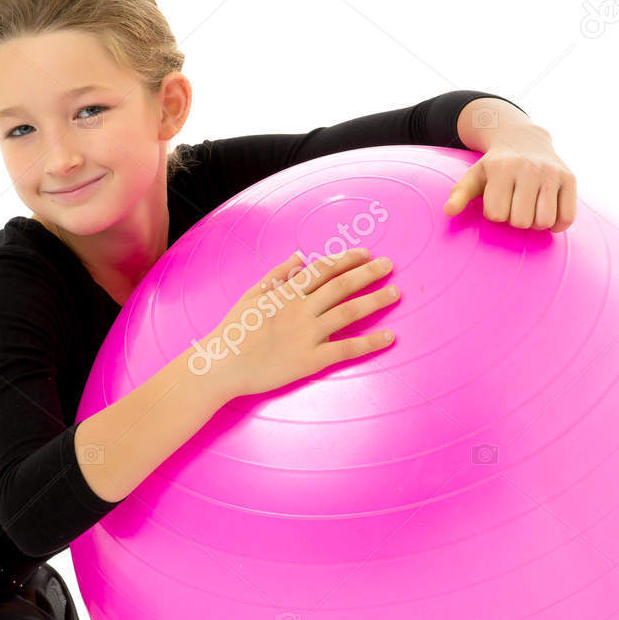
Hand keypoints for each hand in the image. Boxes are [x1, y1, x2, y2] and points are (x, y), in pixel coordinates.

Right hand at [197, 248, 397, 398]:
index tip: (365, 253)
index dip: (347, 259)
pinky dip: (370, 343)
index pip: (323, 269)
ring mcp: (307, 335)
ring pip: (348, 313)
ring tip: (396, 293)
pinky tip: (389, 337)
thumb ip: (277, 274)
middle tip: (389, 265)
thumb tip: (300, 256)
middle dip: (368, 273)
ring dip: (375, 301)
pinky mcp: (310, 360)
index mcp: (287, 293)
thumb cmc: (234, 330)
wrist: (222, 365)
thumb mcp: (252, 294)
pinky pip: (346, 349)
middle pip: (341, 286)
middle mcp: (300, 310)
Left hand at [442, 127, 577, 231]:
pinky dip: (557, 224)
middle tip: (514, 206)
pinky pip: (567, 218)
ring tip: (530, 209)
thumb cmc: (495, 166)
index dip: (494, 213)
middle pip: (521, 221)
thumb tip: (448, 211)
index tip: (496, 201)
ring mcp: (551, 173)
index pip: (496, 214)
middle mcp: (528, 168)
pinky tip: (548, 214)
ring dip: (535, 223)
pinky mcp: (570, 178)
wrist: (525, 140)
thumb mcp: (475, 176)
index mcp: (502, 168)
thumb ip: (460, 194)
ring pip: (544, 221)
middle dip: (514, 220)